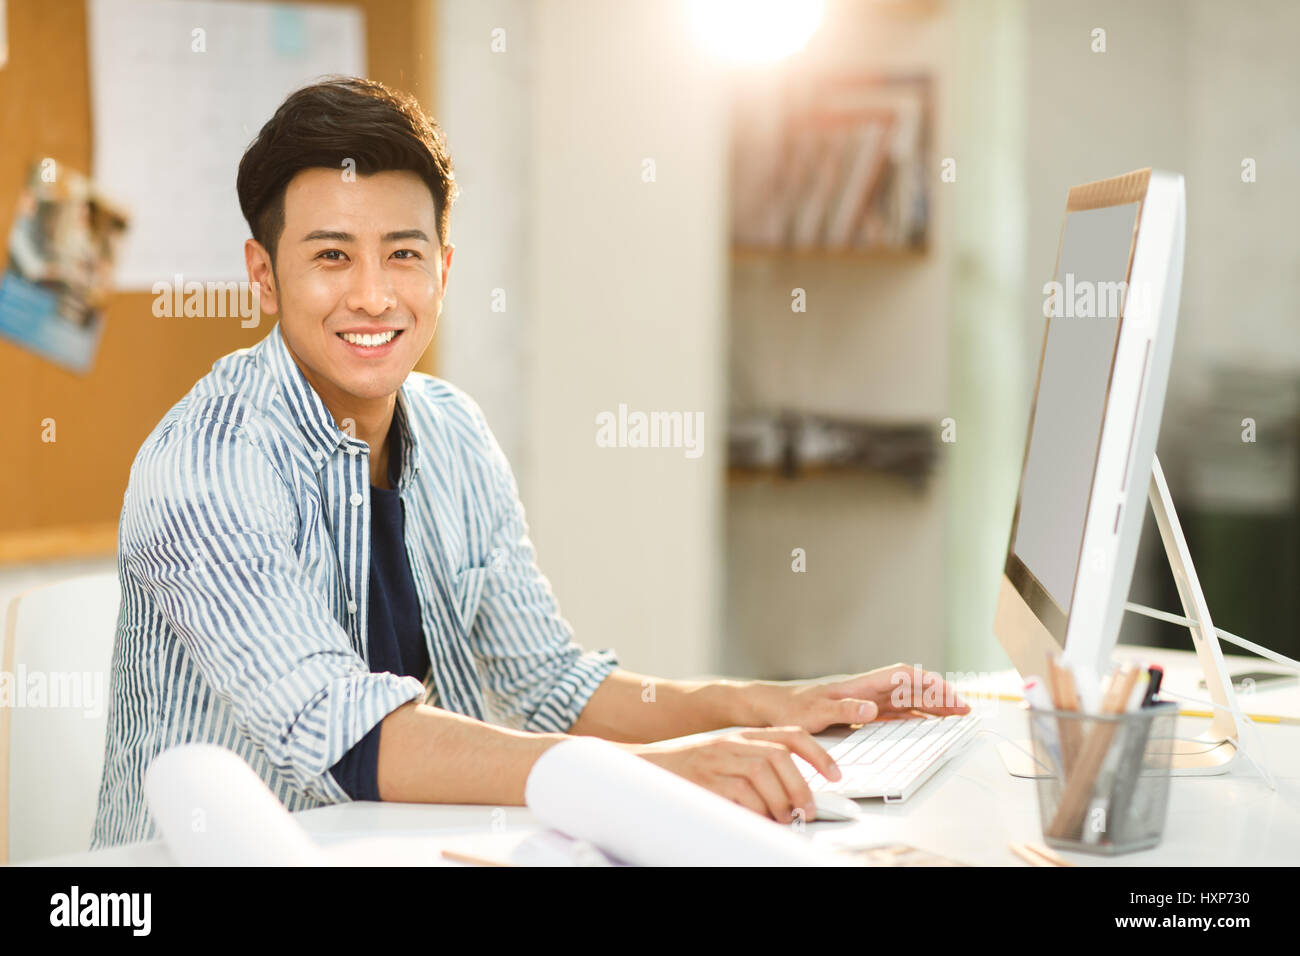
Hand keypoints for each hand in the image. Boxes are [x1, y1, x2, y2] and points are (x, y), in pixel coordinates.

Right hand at [634, 727, 840, 822]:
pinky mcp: (707, 779)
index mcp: (743, 735)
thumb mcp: (727, 759)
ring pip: (762, 775)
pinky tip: (759, 819)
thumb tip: (794, 793)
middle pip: (780, 757)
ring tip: (783, 818)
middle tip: (807, 809)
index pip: (790, 735)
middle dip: (800, 787)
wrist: (647, 768)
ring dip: (779, 801)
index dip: (818, 754)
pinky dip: (756, 810)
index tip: (835, 774)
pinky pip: (741, 794)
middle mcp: (733, 743)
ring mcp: (718, 760)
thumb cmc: (690, 769)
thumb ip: (758, 767)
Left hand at [746, 662, 971, 732]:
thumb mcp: (813, 712)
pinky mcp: (857, 711)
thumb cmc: (787, 707)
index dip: (929, 685)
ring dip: (929, 706)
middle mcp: (863, 689)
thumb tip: (872, 708)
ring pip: (904, 699)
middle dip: (938, 696)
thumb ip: (842, 709)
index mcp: (857, 684)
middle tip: (964, 710)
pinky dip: (912, 716)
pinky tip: (923, 724)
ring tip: (953, 716)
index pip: (902, 677)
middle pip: (910, 688)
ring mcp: (862, 699)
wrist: (766, 707)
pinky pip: (892, 712)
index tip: (950, 697)